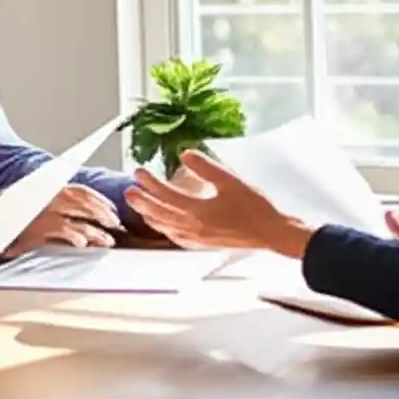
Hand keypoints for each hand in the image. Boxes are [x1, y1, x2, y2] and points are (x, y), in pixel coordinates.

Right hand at [6, 184, 121, 253]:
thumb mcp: (35, 202)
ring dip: (95, 231)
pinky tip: (84, 243)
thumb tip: (81, 214)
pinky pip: (62, 231)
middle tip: (115, 224)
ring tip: (107, 240)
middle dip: (103, 213)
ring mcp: (42, 213)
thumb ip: (56, 204)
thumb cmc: (11, 214)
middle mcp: (47, 197)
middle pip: (84, 203)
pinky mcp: (36, 230)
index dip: (99, 200)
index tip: (112, 209)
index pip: (81, 190)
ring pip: (77, 219)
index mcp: (48, 188)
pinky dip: (75, 236)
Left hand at [125, 149, 312, 256]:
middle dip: (141, 201)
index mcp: (197, 211)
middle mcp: (192, 227)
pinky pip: (175, 237)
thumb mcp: (230, 180)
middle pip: (158, 214)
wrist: (270, 233)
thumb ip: (206, 167)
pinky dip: (164, 228)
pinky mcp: (202, 244)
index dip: (150, 182)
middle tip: (128, 191)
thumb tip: (185, 154)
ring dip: (149, 215)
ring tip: (140, 206)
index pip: (165, 195)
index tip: (139, 171)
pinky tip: (164, 225)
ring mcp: (196, 238)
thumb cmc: (254, 207)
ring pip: (164, 227)